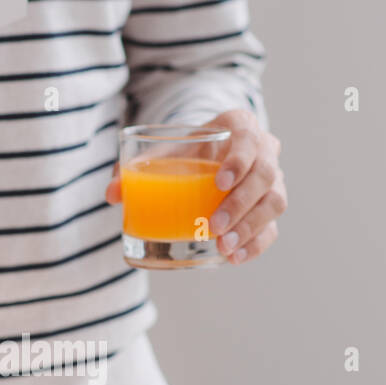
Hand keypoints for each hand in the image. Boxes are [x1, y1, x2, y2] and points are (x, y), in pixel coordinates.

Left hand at [106, 109, 286, 263]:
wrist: (205, 156)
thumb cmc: (183, 152)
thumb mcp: (161, 153)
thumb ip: (135, 170)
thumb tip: (111, 195)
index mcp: (238, 126)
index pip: (248, 138)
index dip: (239, 159)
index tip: (219, 183)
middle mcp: (263, 150)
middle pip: (265, 174)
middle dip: (241, 203)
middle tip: (214, 226)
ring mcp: (272, 180)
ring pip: (275, 202)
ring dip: (250, 227)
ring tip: (223, 248)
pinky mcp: (269, 207)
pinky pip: (271, 227)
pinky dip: (255, 245)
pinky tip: (234, 258)